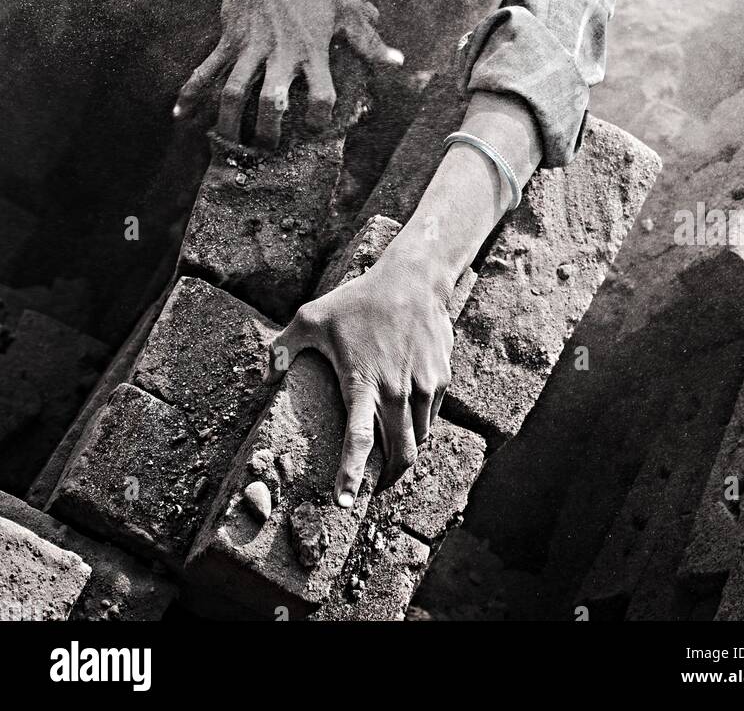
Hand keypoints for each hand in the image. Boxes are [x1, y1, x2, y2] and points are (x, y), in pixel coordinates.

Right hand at [173, 0, 402, 146]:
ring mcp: (249, 48)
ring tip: (229, 142)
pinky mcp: (227, 41)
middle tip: (269, 147)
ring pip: (235, 92)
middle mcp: (280, 52)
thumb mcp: (345, 8)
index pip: (322, 92)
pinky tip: (180, 114)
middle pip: (272, 100)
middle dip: (269, 129)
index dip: (322, 116)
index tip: (317, 128)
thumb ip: (369, 40)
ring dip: (230, 121)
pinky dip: (190, 92)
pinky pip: (205, 70)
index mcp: (313, 49)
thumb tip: (398, 62)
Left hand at [271, 246, 453, 504]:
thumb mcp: (313, 316)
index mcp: (362, 383)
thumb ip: (285, 346)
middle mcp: (396, 391)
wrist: (414, 279)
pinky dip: (418, 428)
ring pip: (418, 439)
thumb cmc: (359, 299)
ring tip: (391, 463)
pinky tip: (406, 424)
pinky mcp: (440, 379)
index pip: (358, 441)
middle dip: (387, 482)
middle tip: (373, 492)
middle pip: (399, 454)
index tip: (344, 504)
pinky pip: (430, 417)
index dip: (351, 476)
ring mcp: (423, 386)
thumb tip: (264, 373)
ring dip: (404, 455)